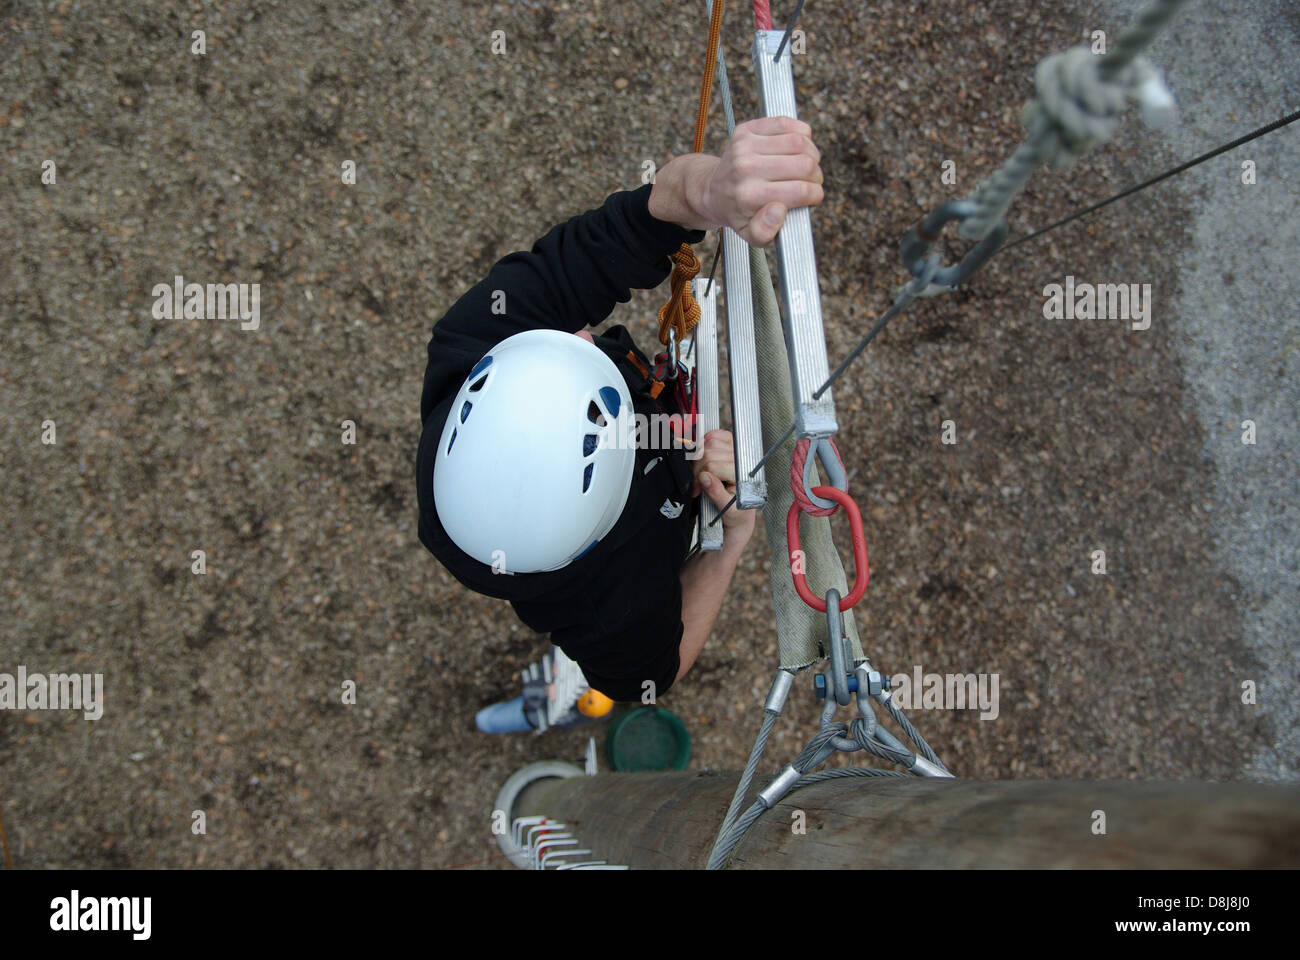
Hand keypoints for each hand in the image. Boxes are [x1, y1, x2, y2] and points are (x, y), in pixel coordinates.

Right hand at [690, 430, 756, 540]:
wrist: (743, 510)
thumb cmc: (737, 510)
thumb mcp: (727, 509)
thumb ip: (716, 493)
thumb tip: (704, 478)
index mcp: (743, 473)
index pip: (712, 465)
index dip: (699, 478)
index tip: (695, 490)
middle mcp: (743, 458)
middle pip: (709, 453)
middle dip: (697, 469)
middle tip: (696, 483)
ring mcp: (738, 449)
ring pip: (710, 442)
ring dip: (700, 456)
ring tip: (700, 472)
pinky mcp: (733, 443)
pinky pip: (714, 435)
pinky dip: (705, 443)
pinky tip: (704, 458)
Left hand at [698, 116, 823, 246]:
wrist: (712, 191)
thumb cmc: (738, 214)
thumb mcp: (749, 235)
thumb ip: (765, 232)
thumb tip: (779, 209)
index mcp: (750, 196)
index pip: (801, 190)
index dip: (815, 194)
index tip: (813, 196)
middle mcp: (746, 168)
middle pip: (805, 164)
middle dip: (816, 175)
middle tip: (812, 181)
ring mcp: (745, 146)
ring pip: (799, 141)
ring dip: (812, 154)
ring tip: (807, 164)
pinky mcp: (746, 130)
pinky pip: (786, 123)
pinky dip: (801, 133)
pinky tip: (798, 146)